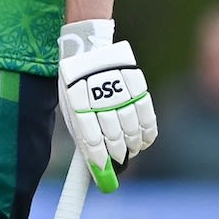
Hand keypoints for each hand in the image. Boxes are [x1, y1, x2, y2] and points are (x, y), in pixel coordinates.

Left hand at [57, 19, 157, 191]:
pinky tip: (144, 140)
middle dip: (117, 153)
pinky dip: (148, 130)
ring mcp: (119, 87)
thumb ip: (82, 130)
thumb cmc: (77, 83)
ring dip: (133, 144)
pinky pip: (147, 112)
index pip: (90, 138)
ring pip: (131, 125)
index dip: (98, 159)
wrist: (88, 46)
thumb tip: (93, 163)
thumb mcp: (70, 104)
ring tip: (130, 150)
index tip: (103, 172)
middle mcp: (98, 94)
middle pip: (113, 133)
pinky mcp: (135, 80)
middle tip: (119, 161)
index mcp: (76, 101)